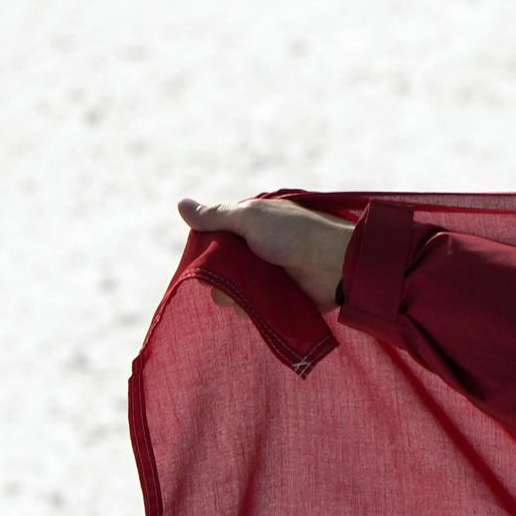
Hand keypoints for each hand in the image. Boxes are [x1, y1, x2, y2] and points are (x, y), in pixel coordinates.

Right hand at [176, 195, 354, 309]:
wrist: (335, 264)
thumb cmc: (294, 234)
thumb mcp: (251, 217)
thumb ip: (216, 216)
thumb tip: (180, 205)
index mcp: (247, 228)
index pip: (211, 242)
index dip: (205, 250)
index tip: (207, 255)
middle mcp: (253, 253)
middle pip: (217, 271)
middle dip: (219, 276)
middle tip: (235, 273)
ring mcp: (264, 279)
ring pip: (229, 294)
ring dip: (234, 295)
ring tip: (252, 288)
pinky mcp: (275, 301)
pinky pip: (248, 310)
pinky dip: (248, 310)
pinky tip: (256, 305)